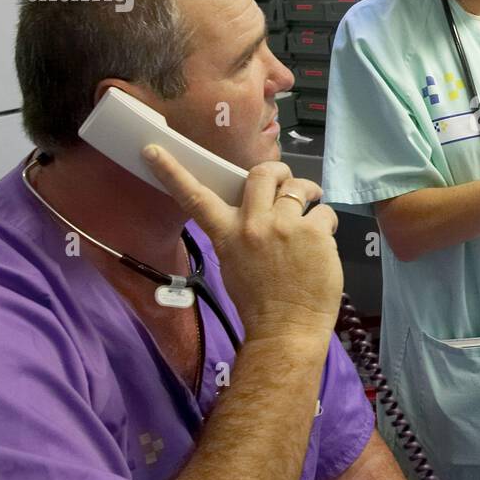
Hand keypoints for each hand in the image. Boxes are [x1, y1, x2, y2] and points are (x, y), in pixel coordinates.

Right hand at [143, 144, 341, 337]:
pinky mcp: (314, 232)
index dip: (172, 171)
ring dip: (307, 192)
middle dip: (277, 170)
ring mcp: (285, 226)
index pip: (195, 197)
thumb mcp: (235, 265)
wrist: (286, 331)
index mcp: (226, 234)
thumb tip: (256, 210)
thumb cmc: (260, 303)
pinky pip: (323, 212)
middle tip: (285, 179)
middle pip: (261, 173)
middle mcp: (253, 225)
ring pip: (298, 187)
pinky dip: (326, 222)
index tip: (154, 148)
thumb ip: (240, 234)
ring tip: (311, 205)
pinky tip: (323, 240)